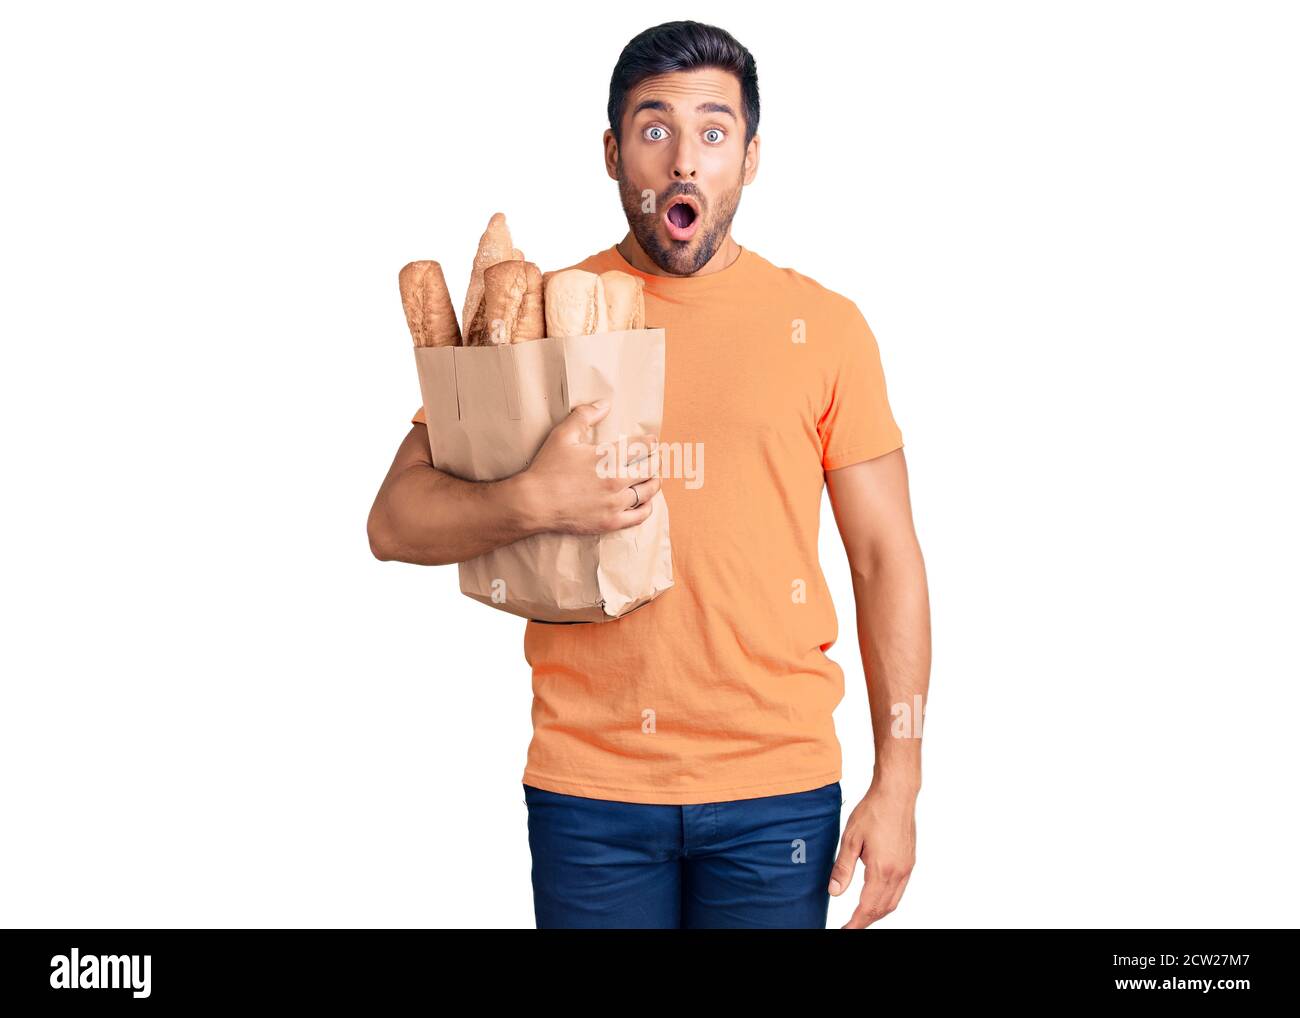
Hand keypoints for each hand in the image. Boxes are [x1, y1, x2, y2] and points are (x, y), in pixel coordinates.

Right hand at [518, 398, 659, 534]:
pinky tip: (646, 502)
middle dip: (655, 460)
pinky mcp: (611, 521)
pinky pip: (640, 515)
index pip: (642, 446)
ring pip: (648, 491)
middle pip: (650, 468)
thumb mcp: (563, 435)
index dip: (651, 442)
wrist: (534, 503)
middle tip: (654, 458)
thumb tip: (604, 403)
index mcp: (607, 457)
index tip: (653, 441)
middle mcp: (616, 479)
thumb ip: (585, 416)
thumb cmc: (547, 468)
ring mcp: (615, 503)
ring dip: (654, 482)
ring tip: (653, 478)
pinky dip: (648, 507)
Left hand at [828, 781, 916, 927]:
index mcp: (883, 870)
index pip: (868, 907)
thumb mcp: (850, 839)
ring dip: (877, 913)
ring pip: (893, 902)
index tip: (844, 930)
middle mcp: (898, 872)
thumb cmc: (873, 811)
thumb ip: (843, 868)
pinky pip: (899, 891)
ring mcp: (906, 868)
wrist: (896, 794)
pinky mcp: (909, 861)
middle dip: (866, 921)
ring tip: (860, 918)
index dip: (855, 923)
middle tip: (850, 927)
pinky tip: (876, 898)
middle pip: (882, 909)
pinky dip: (887, 901)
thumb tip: (834, 892)